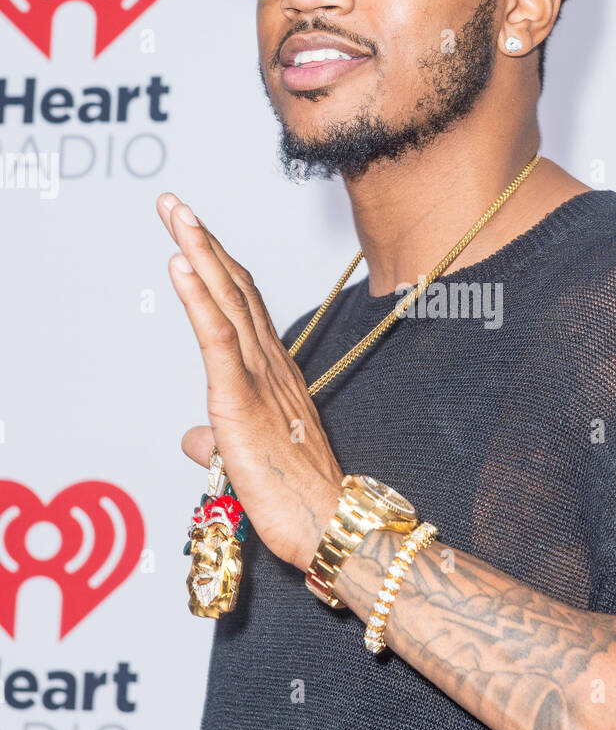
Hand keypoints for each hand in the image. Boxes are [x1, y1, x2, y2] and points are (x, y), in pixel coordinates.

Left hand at [156, 191, 343, 571]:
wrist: (329, 527)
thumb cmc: (296, 500)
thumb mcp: (243, 461)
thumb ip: (216, 441)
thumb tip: (191, 439)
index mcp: (274, 375)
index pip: (242, 307)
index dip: (217, 266)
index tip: (194, 232)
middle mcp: (270, 365)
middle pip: (232, 288)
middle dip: (201, 240)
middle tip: (172, 202)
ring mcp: (259, 378)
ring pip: (225, 301)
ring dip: (198, 251)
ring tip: (174, 212)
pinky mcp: (242, 400)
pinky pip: (218, 340)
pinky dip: (198, 299)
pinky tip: (179, 264)